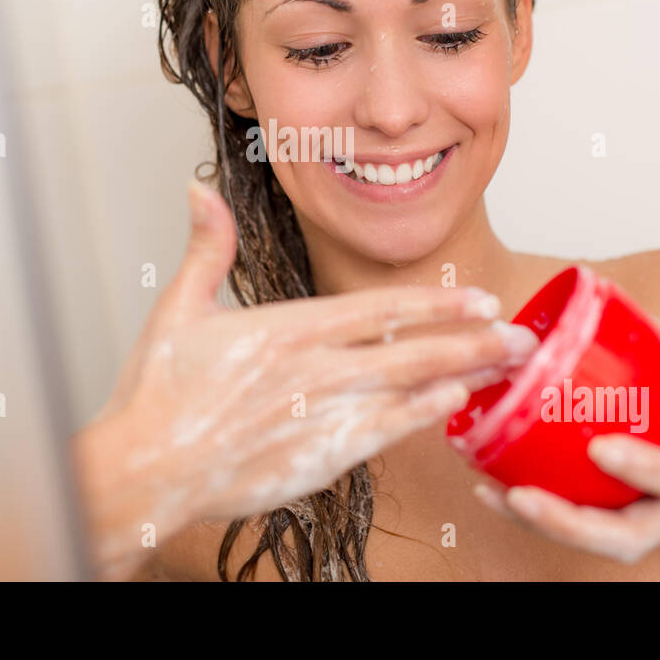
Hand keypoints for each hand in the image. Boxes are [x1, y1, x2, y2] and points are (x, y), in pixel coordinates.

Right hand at [85, 179, 539, 533]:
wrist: (141, 469)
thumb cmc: (158, 397)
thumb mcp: (178, 308)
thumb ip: (205, 249)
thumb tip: (198, 190)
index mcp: (284, 330)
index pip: (375, 310)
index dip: (433, 303)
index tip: (476, 297)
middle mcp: (310, 371)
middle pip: (406, 349)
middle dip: (469, 339)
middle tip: (518, 333)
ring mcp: (317, 416)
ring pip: (404, 390)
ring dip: (460, 375)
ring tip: (507, 368)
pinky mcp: (315, 458)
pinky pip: (381, 435)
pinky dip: (420, 418)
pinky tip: (454, 406)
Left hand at [473, 314, 659, 562]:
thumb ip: (649, 334)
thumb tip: (588, 294)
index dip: (642, 467)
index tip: (602, 449)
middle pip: (629, 534)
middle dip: (571, 523)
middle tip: (521, 496)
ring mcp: (658, 523)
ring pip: (603, 542)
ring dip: (546, 525)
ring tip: (493, 493)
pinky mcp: (635, 525)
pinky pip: (589, 533)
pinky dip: (542, 519)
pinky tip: (494, 493)